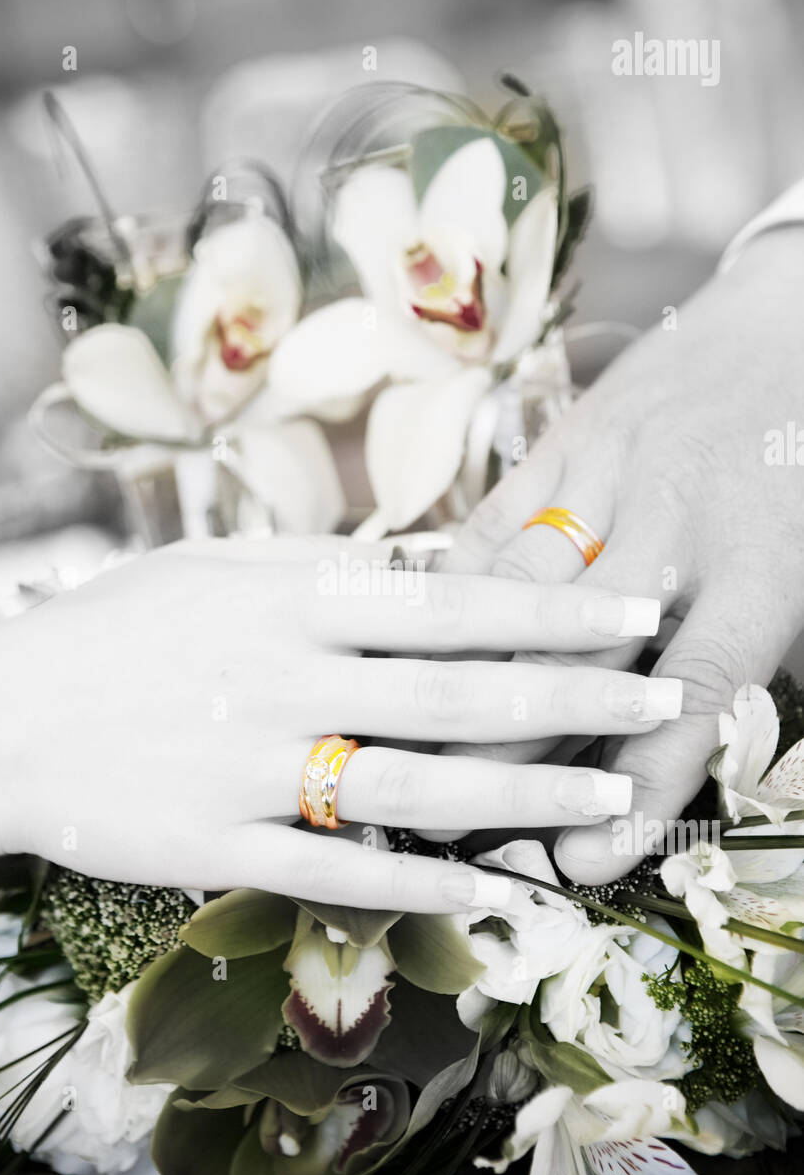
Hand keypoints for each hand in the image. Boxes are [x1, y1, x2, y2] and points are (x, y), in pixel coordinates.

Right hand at [0, 535, 668, 911]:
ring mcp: (255, 767)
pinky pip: (339, 869)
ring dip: (526, 794)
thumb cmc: (109, 631)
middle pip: (459, 690)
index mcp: (285, 598)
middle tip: (664, 699)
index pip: (451, 600)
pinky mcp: (221, 844)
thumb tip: (428, 564)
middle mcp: (284, 677)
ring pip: (418, 784)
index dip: (552, 608)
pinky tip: (491, 891)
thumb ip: (318, 566)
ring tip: (613, 800)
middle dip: (575, 696)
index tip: (633, 612)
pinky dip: (420, 881)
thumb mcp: (207, 566)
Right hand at [446, 228, 803, 883]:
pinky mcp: (558, 444)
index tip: (585, 857)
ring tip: (415, 751)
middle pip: (581, 658)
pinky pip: (488, 531)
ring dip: (467, 680)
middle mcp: (677, 525)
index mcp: (763, 568)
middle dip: (523, 747)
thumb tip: (667, 753)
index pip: (693, 696)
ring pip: (516, 598)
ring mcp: (608, 477)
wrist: (792, 317)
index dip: (640, 787)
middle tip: (465, 816)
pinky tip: (409, 647)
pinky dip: (450, 594)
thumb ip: (751, 656)